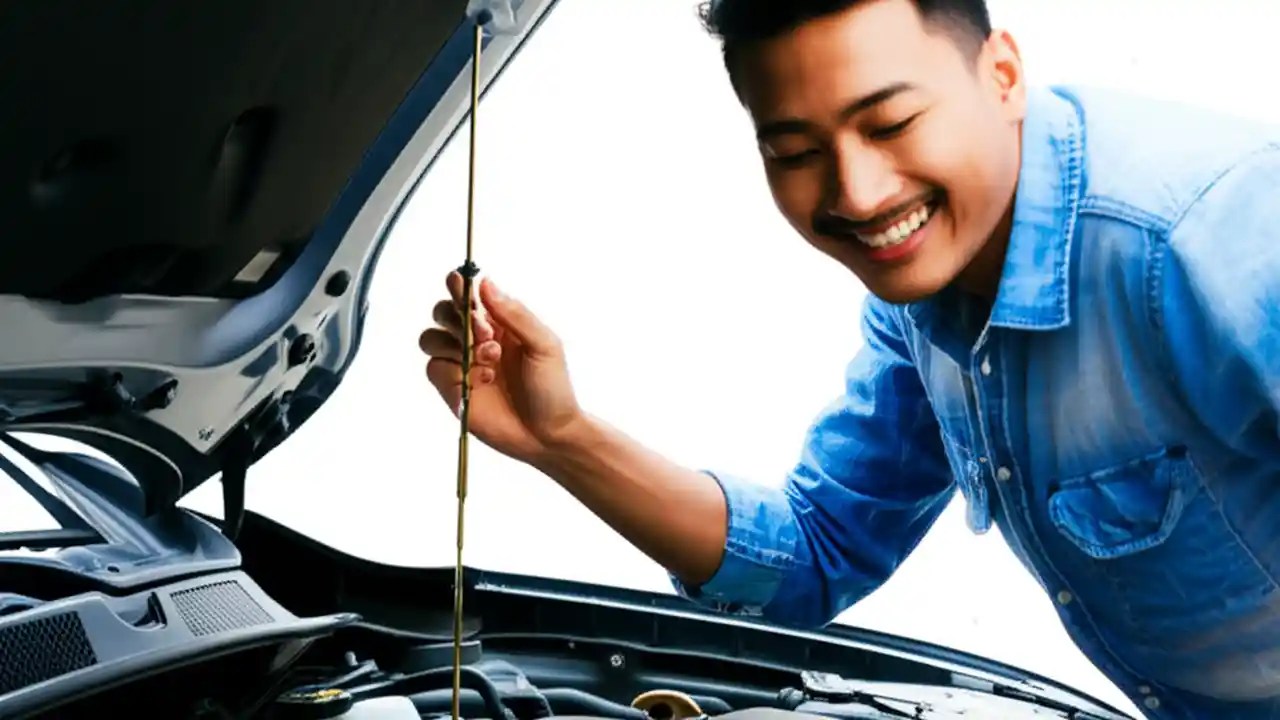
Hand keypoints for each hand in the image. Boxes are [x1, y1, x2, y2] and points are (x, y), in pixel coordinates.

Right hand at [419, 272, 585, 463]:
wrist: (549, 435)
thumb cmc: (553, 389)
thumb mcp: (544, 344)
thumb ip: (515, 313)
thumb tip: (486, 283)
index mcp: (499, 322)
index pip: (468, 295)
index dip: (458, 287)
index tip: (460, 285)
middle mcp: (476, 340)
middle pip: (442, 312)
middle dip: (458, 317)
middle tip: (487, 333)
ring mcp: (461, 364)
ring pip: (431, 338)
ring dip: (456, 344)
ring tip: (490, 360)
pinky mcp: (452, 389)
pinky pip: (435, 368)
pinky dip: (455, 372)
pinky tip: (483, 381)